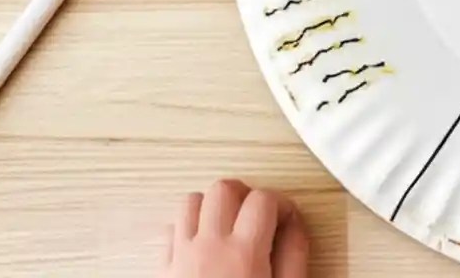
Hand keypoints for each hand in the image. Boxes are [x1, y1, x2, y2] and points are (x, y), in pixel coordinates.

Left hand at [161, 179, 308, 277]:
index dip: (280, 203)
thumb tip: (296, 222)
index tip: (285, 219)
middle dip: (244, 195)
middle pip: (223, 189)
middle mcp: (209, 248)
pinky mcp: (164, 270)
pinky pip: (170, 231)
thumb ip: (295, 255)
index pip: (263, 198)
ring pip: (191, 202)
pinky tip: (203, 244)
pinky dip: (188, 229)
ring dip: (213, 207)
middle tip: (257, 216)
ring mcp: (181, 257)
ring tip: (229, 226)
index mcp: (245, 253)